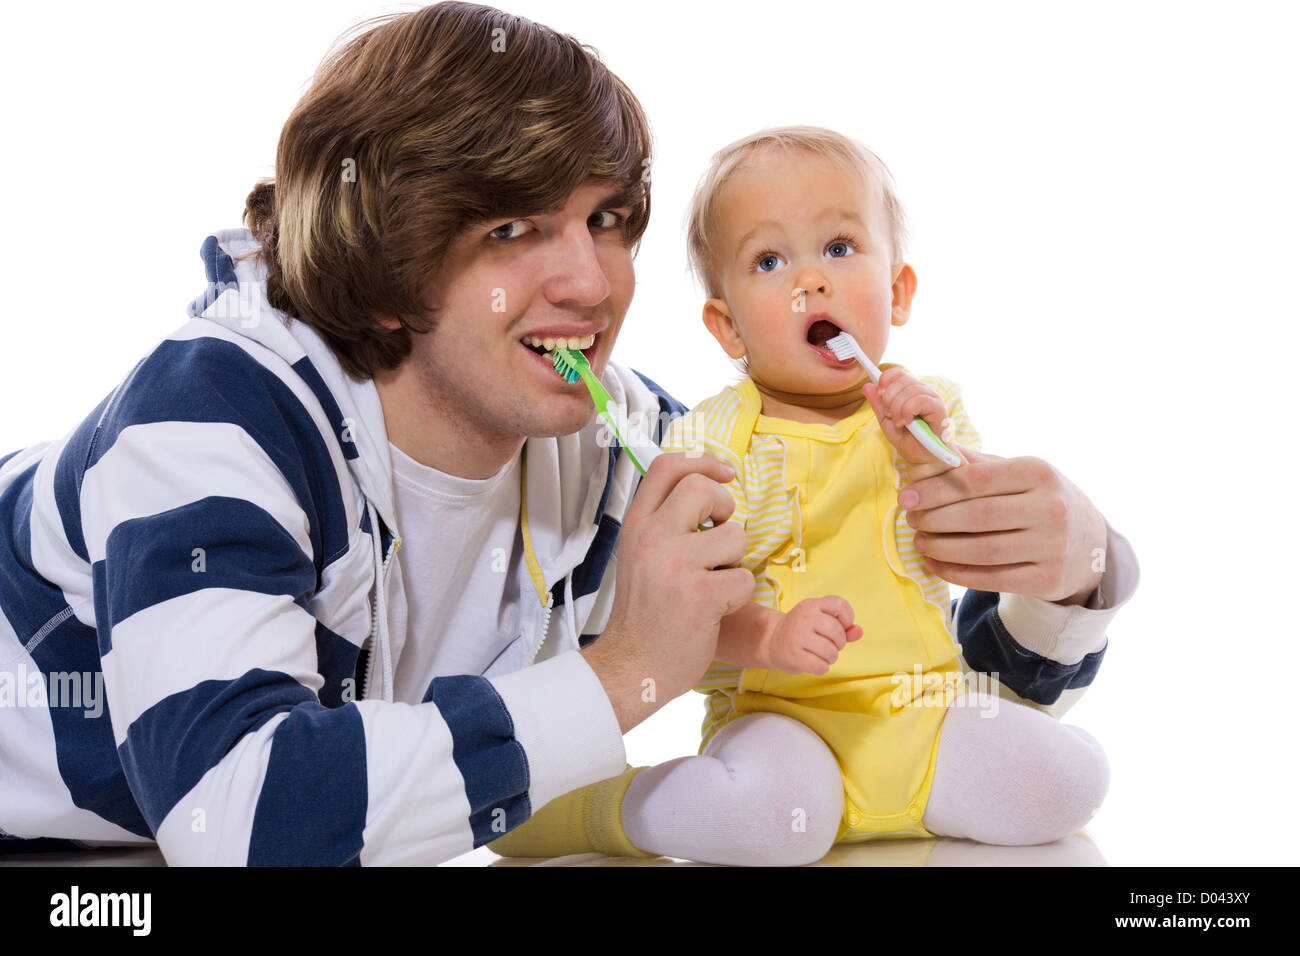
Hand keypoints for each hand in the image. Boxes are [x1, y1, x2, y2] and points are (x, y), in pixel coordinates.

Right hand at [583, 451, 754, 732]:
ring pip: (735, 536)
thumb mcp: (639, 555)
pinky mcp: (702, 594)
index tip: (725, 473)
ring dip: (735, 560)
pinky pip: (745, 577)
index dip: (703, 462)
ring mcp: (677, 565)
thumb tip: (708, 487)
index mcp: (636, 525)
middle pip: (704, 488)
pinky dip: (739, 594)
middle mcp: (652, 538)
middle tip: (720, 536)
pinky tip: (716, 608)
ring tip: (713, 581)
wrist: (632, 666)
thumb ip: (664, 522)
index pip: (667, 467)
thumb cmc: (645, 612)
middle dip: (726, 508)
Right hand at [763, 596, 862, 674]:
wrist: (771, 640)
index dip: (848, 617)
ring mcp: (796, 636)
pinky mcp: (792, 655)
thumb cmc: (802, 631)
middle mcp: (803, 617)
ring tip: (822, 655)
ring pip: (831, 651)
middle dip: (839, 643)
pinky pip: (821, 666)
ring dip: (831, 657)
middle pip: (837, 632)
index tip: (843, 626)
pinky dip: (822, 668)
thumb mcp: (820, 621)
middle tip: (830, 645)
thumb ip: (843, 626)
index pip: (839, 604)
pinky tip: (814, 663)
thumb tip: (859, 632)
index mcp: (812, 605)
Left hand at [862, 369, 957, 467]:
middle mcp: (923, 391)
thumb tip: (867, 386)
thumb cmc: (908, 440)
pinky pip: (921, 400)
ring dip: (898, 407)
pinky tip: (905, 421)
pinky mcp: (939, 409)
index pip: (899, 372)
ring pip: (910, 389)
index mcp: (911, 391)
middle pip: (903, 380)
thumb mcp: (886, 422)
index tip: (879, 390)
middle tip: (889, 415)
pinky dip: (908, 410)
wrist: (922, 458)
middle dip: (889, 398)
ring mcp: (932, 399)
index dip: (886, 377)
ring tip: (898, 422)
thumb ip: (878, 404)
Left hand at [899, 449, 1107, 605]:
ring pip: (982, 550)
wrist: (1090, 544)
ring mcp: (1052, 546)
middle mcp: (1050, 508)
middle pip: (977, 515)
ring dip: (941, 548)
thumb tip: (927, 447)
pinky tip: (936, 566)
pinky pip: (992, 578)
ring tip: (919, 542)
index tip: (907, 496)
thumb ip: (976, 463)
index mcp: (1039, 472)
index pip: (976, 479)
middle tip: (910, 520)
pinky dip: (957, 573)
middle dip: (934, 519)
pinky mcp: (1048, 580)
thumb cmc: (1040, 500)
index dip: (935, 489)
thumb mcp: (1020, 473)